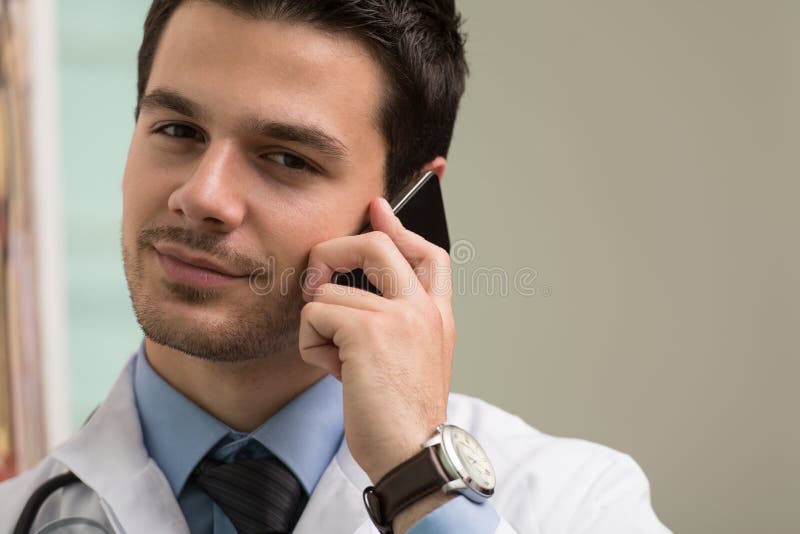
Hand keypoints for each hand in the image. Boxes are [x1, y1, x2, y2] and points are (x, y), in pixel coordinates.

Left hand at [298, 197, 454, 482]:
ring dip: (318, 327)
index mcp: (438, 314)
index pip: (428, 252)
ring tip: (338, 360)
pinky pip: (315, 314)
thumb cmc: (404, 415)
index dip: (398, 226)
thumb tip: (346, 290)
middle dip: (332, 252)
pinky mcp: (369, 331)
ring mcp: (400, 316)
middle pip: (374, 243)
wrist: (413, 455)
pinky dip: (311, 344)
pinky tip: (333, 370)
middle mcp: (424, 308)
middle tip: (317, 281)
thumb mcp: (411, 360)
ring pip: (329, 289)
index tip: (376, 209)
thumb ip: (393, 321)